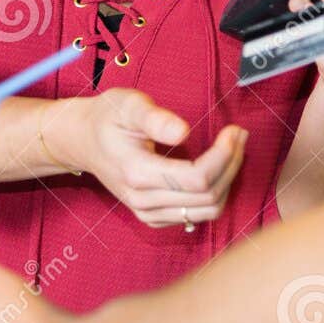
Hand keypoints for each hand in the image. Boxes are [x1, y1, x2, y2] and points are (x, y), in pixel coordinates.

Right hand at [51, 88, 246, 227]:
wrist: (84, 140)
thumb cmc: (108, 117)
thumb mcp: (128, 105)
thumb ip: (154, 118)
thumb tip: (183, 131)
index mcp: (137, 172)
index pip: (197, 178)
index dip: (223, 156)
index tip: (233, 130)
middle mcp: (143, 200)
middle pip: (208, 196)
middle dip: (232, 164)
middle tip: (239, 134)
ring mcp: (148, 213)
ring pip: (208, 210)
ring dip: (228, 180)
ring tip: (234, 149)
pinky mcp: (154, 217)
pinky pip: (198, 215)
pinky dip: (216, 193)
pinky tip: (217, 167)